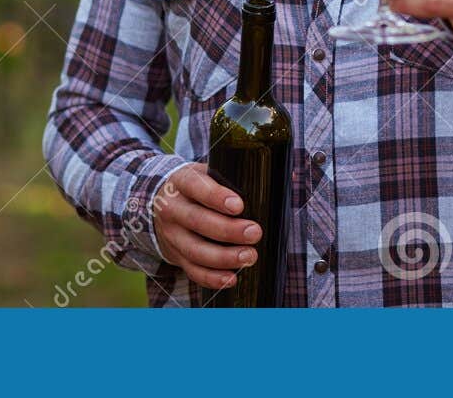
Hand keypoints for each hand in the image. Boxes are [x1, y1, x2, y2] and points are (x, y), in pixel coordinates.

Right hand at [150, 162, 262, 288]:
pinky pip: (192, 270)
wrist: (161, 202)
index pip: (195, 186)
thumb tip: (291, 178)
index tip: (239, 205)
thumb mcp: (209, 172)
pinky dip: (211, 278)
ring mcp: (171, 235)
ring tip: (250, 256)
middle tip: (255, 232)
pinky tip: (231, 278)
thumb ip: (239, 176)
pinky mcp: (176, 256)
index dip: (216, 197)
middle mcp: (172, 208)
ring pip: (194, 250)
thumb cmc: (198, 187)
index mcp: (182, 182)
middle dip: (227, 230)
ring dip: (223, 258)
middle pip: (197, 221)